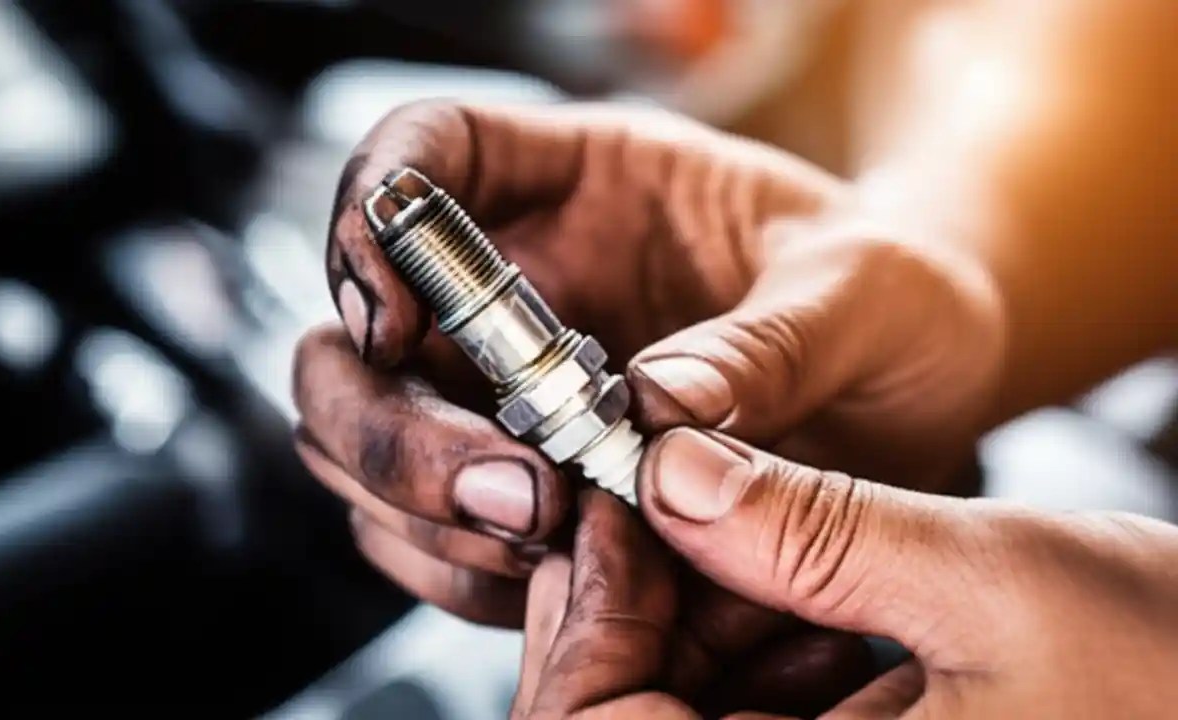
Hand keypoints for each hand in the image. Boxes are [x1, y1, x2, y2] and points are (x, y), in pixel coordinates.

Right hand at [294, 101, 1001, 620]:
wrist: (918, 389)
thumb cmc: (893, 296)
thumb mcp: (864, 291)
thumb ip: (765, 344)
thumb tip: (653, 415)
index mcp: (579, 181)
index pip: (423, 155)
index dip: (372, 215)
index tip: (389, 307)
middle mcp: (515, 292)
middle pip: (352, 342)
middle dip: (389, 421)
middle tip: (509, 483)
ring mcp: (506, 395)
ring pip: (367, 452)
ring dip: (430, 512)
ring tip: (558, 537)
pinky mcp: (529, 484)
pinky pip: (437, 540)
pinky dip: (473, 573)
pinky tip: (565, 578)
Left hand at [518, 427, 1177, 717]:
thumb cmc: (1175, 678)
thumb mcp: (993, 581)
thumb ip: (816, 533)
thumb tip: (674, 474)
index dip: (586, 619)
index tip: (615, 502)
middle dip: (639, 606)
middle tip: (672, 495)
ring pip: (685, 715)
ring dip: (697, 616)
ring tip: (756, 531)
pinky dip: (757, 646)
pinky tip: (809, 590)